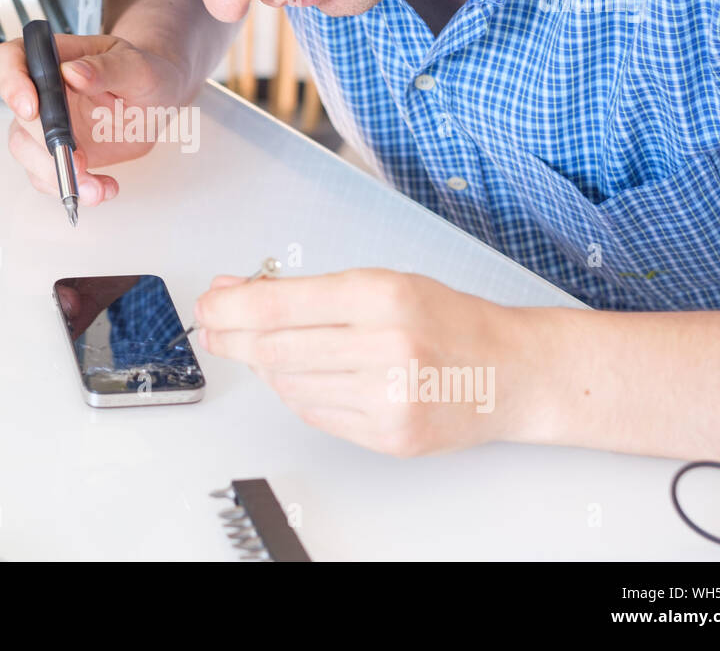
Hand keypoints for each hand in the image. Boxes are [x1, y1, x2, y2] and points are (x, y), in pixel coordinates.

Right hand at [0, 33, 187, 205]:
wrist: (155, 104)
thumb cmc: (145, 75)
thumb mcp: (137, 67)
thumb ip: (107, 69)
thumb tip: (73, 71)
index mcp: (55, 58)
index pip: (10, 60)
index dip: (11, 83)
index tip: (30, 109)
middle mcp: (42, 91)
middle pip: (19, 118)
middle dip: (46, 145)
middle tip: (79, 161)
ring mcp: (46, 124)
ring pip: (27, 153)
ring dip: (57, 175)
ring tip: (96, 187)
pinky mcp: (56, 153)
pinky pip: (48, 176)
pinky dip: (73, 188)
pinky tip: (103, 187)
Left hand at [194, 269, 534, 455]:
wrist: (512, 372)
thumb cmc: (449, 320)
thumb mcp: (384, 283)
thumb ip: (309, 290)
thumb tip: (236, 291)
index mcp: (382, 295)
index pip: (279, 306)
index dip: (230, 308)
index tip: (206, 306)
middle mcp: (386, 346)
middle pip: (275, 348)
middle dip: (234, 338)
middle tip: (215, 329)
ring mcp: (388, 397)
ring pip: (289, 384)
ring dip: (267, 366)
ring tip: (270, 348)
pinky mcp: (388, 436)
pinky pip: (314, 413)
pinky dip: (298, 393)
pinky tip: (305, 374)